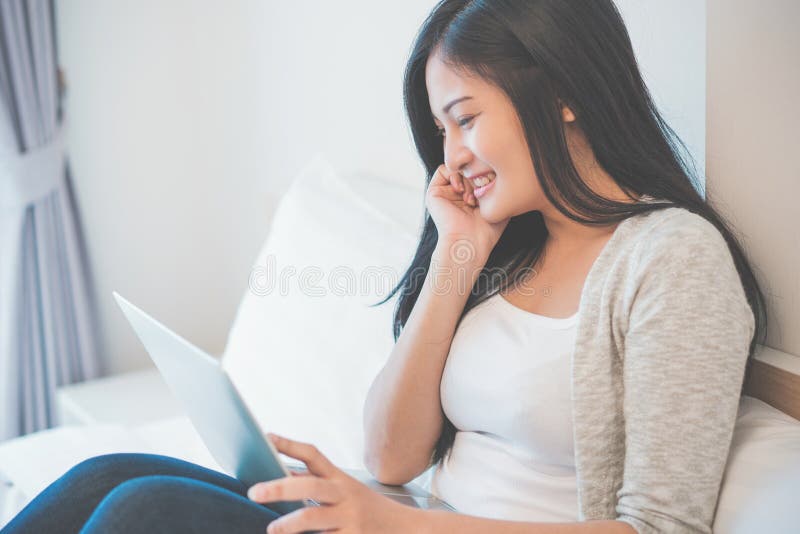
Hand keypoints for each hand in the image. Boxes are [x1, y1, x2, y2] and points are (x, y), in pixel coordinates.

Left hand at [248, 433, 419, 532]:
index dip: (289, 445)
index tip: (266, 438)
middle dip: (280, 487)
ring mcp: (349, 518)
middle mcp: (344, 494)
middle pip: (309, 485)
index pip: (313, 455)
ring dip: (288, 524)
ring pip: (313, 517)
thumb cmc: (367, 509)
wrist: (406, 529)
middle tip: (255, 492)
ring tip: (272, 529)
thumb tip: (280, 477)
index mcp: (340, 478)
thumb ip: (317, 485)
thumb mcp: (346, 491)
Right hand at [425, 164, 508, 260]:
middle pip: (468, 169)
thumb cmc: (486, 229)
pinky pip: (444, 169)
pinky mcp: (433, 193)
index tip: (491, 188)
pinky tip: (460, 191)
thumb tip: (499, 169)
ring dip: (466, 178)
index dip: (485, 175)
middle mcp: (455, 195)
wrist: (469, 242)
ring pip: (457, 168)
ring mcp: (444, 194)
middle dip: (476, 177)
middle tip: (480, 192)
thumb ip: (497, 187)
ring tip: (470, 197)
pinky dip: (454, 175)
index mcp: (468, 198)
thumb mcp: (497, 204)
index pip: (477, 173)